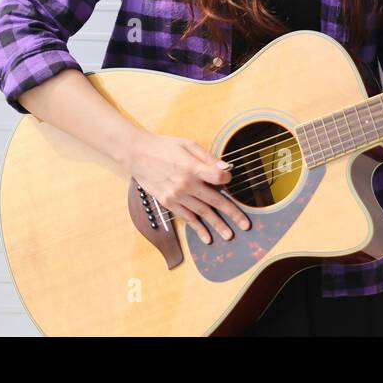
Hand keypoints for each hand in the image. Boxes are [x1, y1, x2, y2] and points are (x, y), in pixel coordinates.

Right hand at [124, 132, 251, 244]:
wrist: (137, 155)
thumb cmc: (164, 147)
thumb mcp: (187, 144)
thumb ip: (207, 158)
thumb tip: (226, 169)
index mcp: (191, 167)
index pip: (218, 178)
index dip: (227, 178)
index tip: (228, 178)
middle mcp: (185, 184)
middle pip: (214, 200)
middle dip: (232, 213)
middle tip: (245, 225)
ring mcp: (176, 196)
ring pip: (202, 213)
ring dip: (217, 225)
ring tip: (229, 235)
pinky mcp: (168, 203)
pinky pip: (186, 218)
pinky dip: (198, 228)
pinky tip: (207, 238)